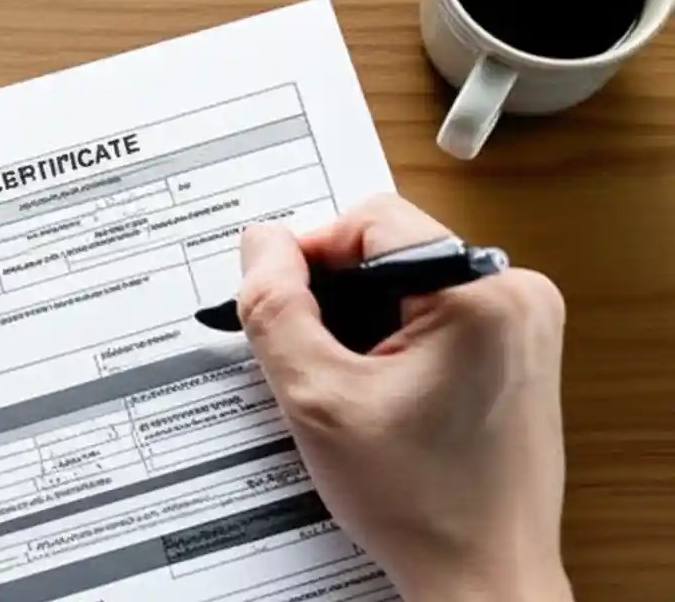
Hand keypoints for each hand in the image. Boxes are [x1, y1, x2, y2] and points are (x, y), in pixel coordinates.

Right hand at [237, 195, 570, 601]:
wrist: (483, 576)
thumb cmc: (420, 505)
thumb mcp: (317, 400)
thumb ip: (276, 309)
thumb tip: (260, 243)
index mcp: (482, 293)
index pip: (370, 220)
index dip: (308, 253)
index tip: (278, 303)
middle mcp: (518, 293)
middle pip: (391, 247)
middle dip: (336, 292)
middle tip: (308, 355)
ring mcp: (525, 321)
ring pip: (409, 279)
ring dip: (363, 316)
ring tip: (344, 379)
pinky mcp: (518, 347)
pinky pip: (437, 308)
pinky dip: (394, 335)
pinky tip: (377, 388)